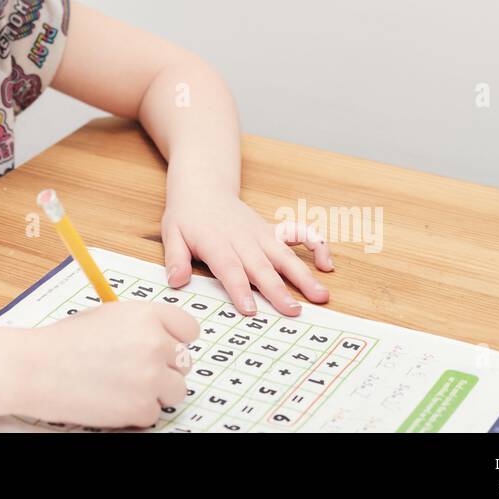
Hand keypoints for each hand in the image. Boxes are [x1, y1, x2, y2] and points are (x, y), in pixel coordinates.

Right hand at [18, 300, 199, 428]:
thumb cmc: (65, 341)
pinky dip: (136, 411)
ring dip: (155, 391)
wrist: (36, 369)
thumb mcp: (108, 316)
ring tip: (124, 385)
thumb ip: (142, 324)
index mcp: (146, 314)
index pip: (189, 329)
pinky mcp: (141, 407)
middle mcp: (154, 343)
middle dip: (164, 367)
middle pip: (185, 362)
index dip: (175, 339)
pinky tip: (112, 399)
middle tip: (135, 369)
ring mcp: (150, 377)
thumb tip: (166, 340)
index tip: (164, 347)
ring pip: (176, 390)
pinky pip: (154, 413)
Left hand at [162, 188, 334, 316]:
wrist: (204, 186)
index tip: (250, 310)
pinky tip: (327, 264)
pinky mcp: (272, 231)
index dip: (240, 288)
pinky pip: (298, 235)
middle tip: (294, 311)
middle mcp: (243, 238)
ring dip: (303, 275)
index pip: (229, 267)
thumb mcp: (171, 233)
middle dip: (278, 289)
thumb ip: (175, 258)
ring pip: (284, 255)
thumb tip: (176, 281)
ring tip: (321, 296)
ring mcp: (261, 234)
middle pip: (262, 266)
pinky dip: (315, 245)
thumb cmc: (187, 216)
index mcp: (216, 241)